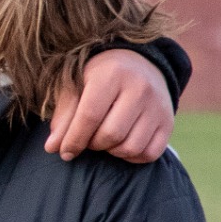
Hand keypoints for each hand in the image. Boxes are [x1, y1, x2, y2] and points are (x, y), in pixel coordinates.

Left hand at [43, 49, 172, 162]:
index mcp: (112, 74)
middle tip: (86, 138)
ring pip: (130, 147)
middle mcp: (140, 88)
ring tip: (103, 139)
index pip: (90, 115)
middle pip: (110, 135)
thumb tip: (52, 148)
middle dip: (92, 144)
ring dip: (111, 152)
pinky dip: (131, 157)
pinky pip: (149, 154)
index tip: (64, 152)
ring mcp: (158, 106)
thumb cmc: (98, 77)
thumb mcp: (76, 85)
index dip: (74, 139)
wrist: (138, 64)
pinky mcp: (168, 122)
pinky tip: (121, 145)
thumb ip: (64, 115)